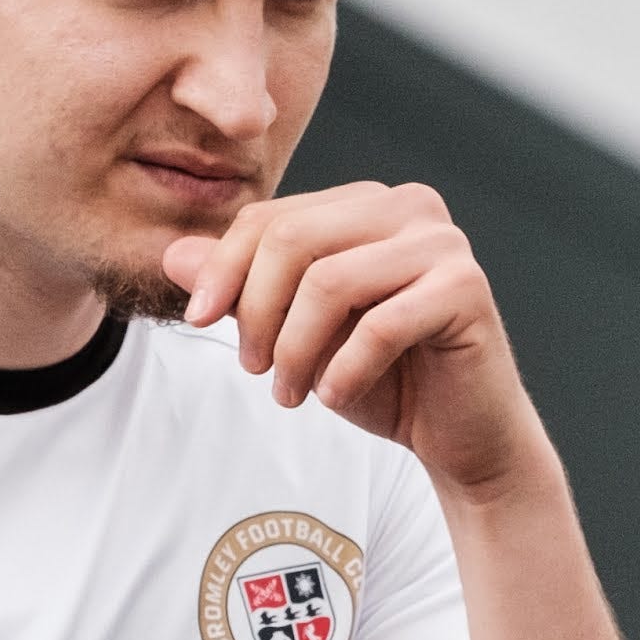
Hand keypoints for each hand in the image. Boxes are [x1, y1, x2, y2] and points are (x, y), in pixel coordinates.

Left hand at [161, 182, 546, 499]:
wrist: (461, 435)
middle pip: (293, 240)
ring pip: (330, 281)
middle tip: (254, 368)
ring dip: (296, 349)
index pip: (270, 218)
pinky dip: (345, 369)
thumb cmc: (381, 377)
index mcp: (365, 203)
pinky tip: (335, 396)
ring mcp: (443, 244)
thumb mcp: (295, 331)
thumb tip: (173, 255)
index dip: (222, 269)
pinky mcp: (467, 289)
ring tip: (290, 393)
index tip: (197, 322)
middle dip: (257, 310)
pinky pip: (381, 324)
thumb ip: (242, 290)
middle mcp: (408, 208)